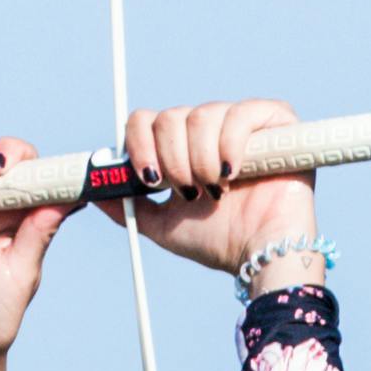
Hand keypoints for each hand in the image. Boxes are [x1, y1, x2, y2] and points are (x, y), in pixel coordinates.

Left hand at [118, 98, 315, 284]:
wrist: (258, 256)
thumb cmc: (218, 242)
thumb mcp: (162, 225)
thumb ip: (129, 206)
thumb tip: (93, 191)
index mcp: (183, 147)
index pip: (147, 119)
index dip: (140, 145)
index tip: (150, 180)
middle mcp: (210, 129)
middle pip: (170, 116)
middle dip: (173, 159)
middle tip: (189, 191)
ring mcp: (243, 124)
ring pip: (202, 115)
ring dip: (200, 159)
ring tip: (215, 190)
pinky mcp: (277, 123)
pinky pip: (242, 113)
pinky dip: (231, 144)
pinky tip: (232, 173)